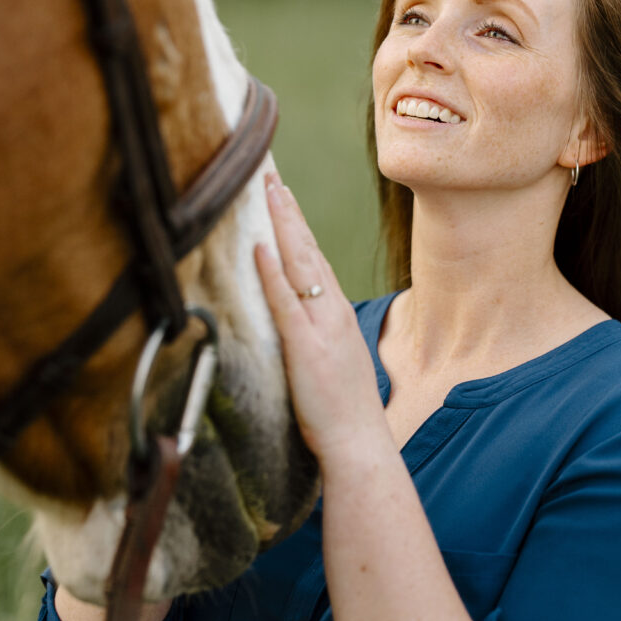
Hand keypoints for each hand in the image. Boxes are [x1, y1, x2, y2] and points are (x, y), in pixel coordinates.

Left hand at [255, 172, 391, 467]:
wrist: (360, 445)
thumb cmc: (343, 413)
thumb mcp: (331, 363)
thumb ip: (314, 336)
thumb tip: (293, 322)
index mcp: (337, 315)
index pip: (314, 259)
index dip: (296, 226)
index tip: (282, 195)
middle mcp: (333, 312)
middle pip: (308, 250)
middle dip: (288, 210)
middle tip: (271, 175)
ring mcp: (321, 328)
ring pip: (300, 264)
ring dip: (282, 225)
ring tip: (267, 191)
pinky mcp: (306, 348)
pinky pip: (286, 303)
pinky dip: (272, 272)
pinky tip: (261, 247)